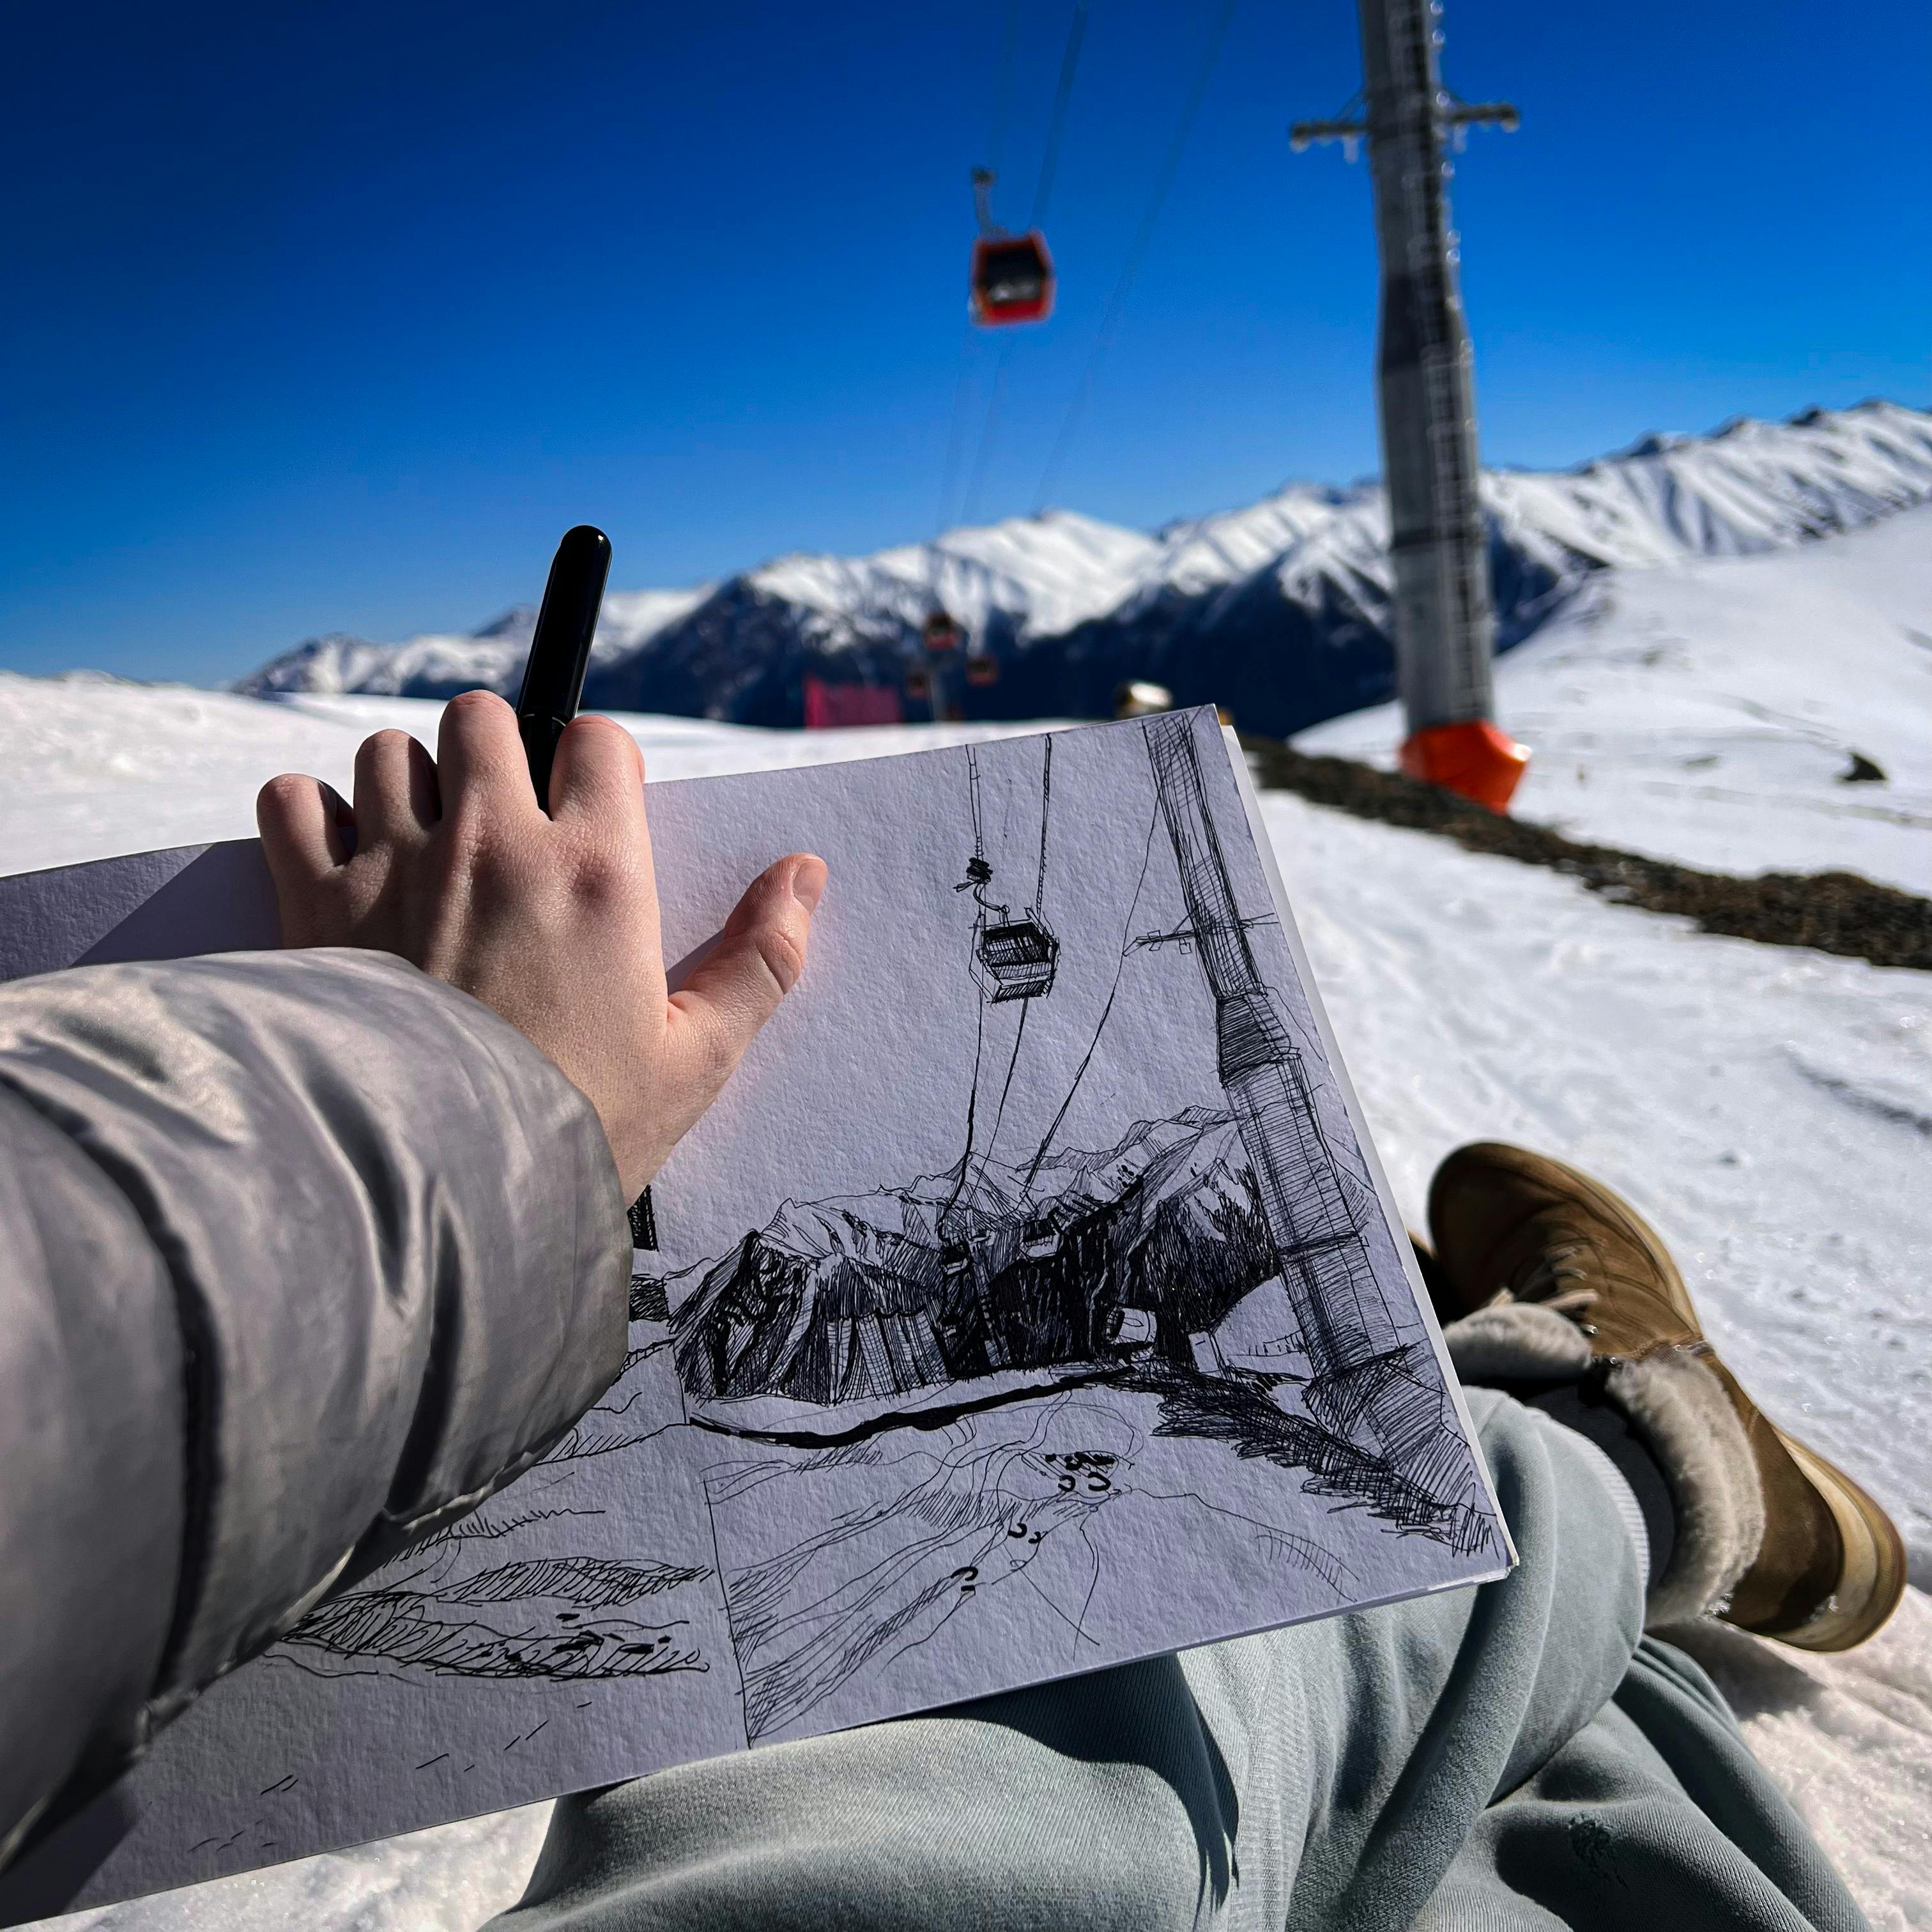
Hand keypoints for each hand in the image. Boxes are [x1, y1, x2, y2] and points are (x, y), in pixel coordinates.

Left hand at [256, 691, 823, 1200]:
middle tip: (500, 830)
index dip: (596, 766)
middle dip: (495, 754)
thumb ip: (761, 959)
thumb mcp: (697, 1060)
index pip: (596, 737)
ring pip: (390, 753)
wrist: (440, 1198)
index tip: (589, 815)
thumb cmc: (579, 1133)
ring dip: (408, 787)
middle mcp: (494, 846)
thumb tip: (806, 873)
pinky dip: (310, 820)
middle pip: (482, 717)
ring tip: (422, 855)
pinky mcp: (313, 905)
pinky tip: (341, 869)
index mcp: (595, 871)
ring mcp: (396, 867)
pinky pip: (292, 800)